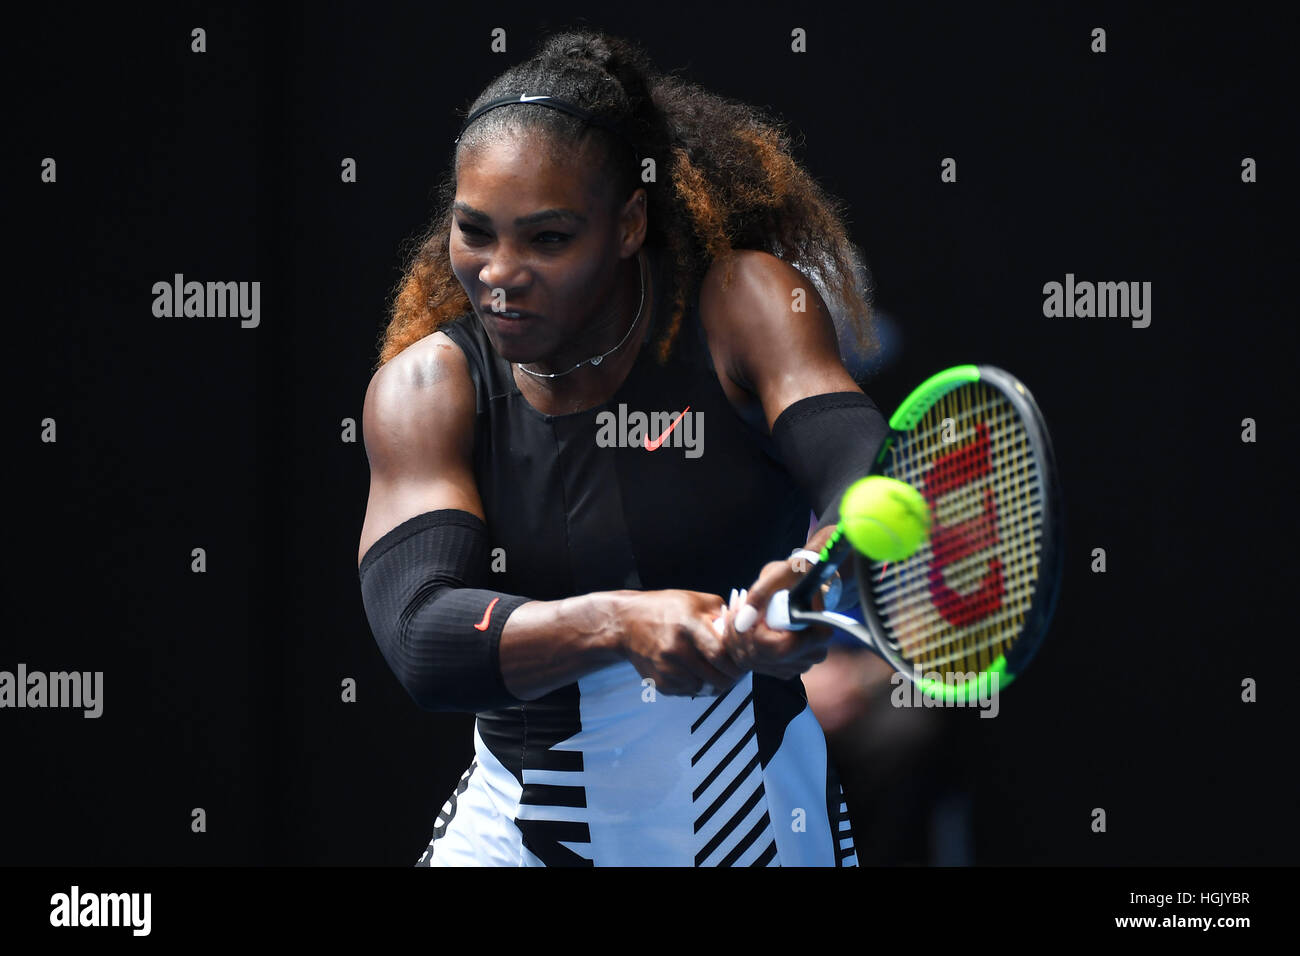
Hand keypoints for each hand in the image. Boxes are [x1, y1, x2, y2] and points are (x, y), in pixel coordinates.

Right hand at [617, 590, 746, 697]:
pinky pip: (689, 693)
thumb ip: (723, 615)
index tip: (744, 662)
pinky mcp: (659, 683)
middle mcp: (675, 650)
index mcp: (688, 625)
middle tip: (736, 672)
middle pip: (716, 678)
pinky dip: (697, 685)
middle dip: (731, 678)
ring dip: (714, 683)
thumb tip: (744, 632)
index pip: (720, 655)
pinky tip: (695, 671)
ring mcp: (666, 669)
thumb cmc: (664, 608)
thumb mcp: (695, 600)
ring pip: (705, 689)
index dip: (737, 663)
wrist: (626, 623)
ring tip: (715, 669)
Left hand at [714, 559, 832, 679]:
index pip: (776, 649)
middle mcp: (812, 654)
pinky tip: (736, 621)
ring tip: (734, 609)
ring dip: (733, 635)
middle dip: (737, 631)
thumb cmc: (794, 574)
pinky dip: (736, 642)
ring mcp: (797, 664)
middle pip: (760, 657)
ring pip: (749, 661)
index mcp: (819, 633)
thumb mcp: (780, 573)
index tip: (746, 607)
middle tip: (734, 604)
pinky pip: (748, 662)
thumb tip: (742, 622)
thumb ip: (760, 594)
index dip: (752, 632)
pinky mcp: (782, 666)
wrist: (800, 581)